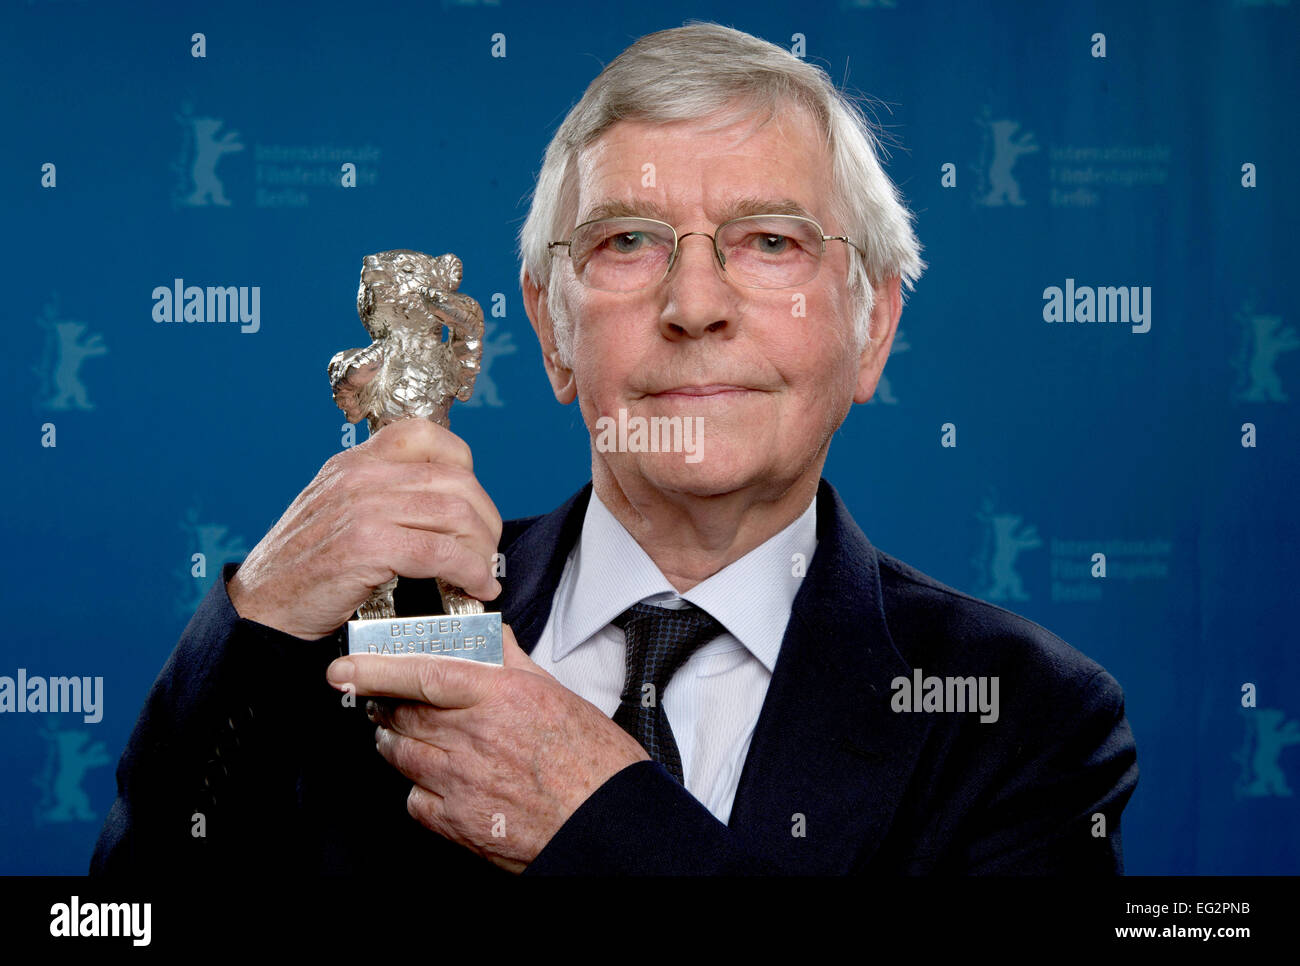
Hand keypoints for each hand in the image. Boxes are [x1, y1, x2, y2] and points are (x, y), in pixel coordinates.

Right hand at [227, 419, 502, 639]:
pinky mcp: (366, 546)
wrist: (260, 609)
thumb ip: (381, 497)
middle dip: (485, 519)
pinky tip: (475, 588)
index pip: (427, 435)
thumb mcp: (338, 513)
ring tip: (484, 574)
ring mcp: (362, 507)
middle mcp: (360, 475)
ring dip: (482, 549)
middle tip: (487, 551)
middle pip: (456, 480)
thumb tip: (443, 506)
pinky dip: (470, 572)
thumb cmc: (303, 569)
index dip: (465, 468)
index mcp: (355, 461)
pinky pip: (441, 553)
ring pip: (455, 514)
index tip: (472, 505)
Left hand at [325, 624, 650, 871]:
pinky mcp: (457, 823)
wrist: (607, 824)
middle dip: (385, 704)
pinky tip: (437, 780)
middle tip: (386, 698)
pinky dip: (417, 787)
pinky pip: (413, 799)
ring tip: (411, 735)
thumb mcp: (556, 694)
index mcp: (500, 697)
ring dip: (397, 741)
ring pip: (401, 754)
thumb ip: (513, 661)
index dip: (377, 669)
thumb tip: (490, 636)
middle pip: (403, 714)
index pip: (423, 674)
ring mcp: (460, 783)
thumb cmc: (593, 761)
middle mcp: (474, 738)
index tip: (347, 666)